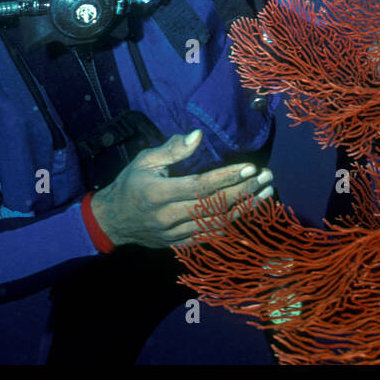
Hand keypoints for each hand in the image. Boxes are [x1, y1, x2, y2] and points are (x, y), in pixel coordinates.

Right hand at [89, 129, 273, 248]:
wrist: (112, 221)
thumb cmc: (130, 184)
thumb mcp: (145, 160)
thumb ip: (172, 149)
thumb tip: (198, 135)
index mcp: (158, 193)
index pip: (199, 186)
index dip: (227, 177)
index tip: (251, 168)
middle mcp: (168, 217)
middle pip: (213, 206)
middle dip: (244, 191)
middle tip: (267, 177)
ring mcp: (175, 234)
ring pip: (217, 224)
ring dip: (245, 209)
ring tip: (266, 193)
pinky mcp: (180, 244)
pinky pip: (211, 236)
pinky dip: (234, 225)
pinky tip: (251, 212)